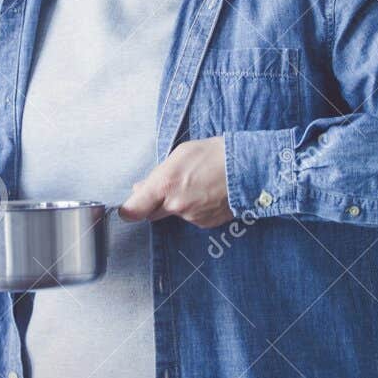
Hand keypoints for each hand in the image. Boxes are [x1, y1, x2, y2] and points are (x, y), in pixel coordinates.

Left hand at [118, 137, 232, 227]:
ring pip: (174, 214)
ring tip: (197, 184)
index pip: (133, 210)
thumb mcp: (180, 154)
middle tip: (169, 186)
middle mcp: (176, 205)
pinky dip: (196, 209)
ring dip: (179, 204)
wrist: (249, 168)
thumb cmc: (214, 154)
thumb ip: (157, 174)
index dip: (128, 210)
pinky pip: (192, 218)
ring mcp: (192, 217)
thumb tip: (141, 188)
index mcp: (165, 184)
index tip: (128, 208)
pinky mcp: (206, 224)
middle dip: (155, 203)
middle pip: (152, 214)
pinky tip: (207, 193)